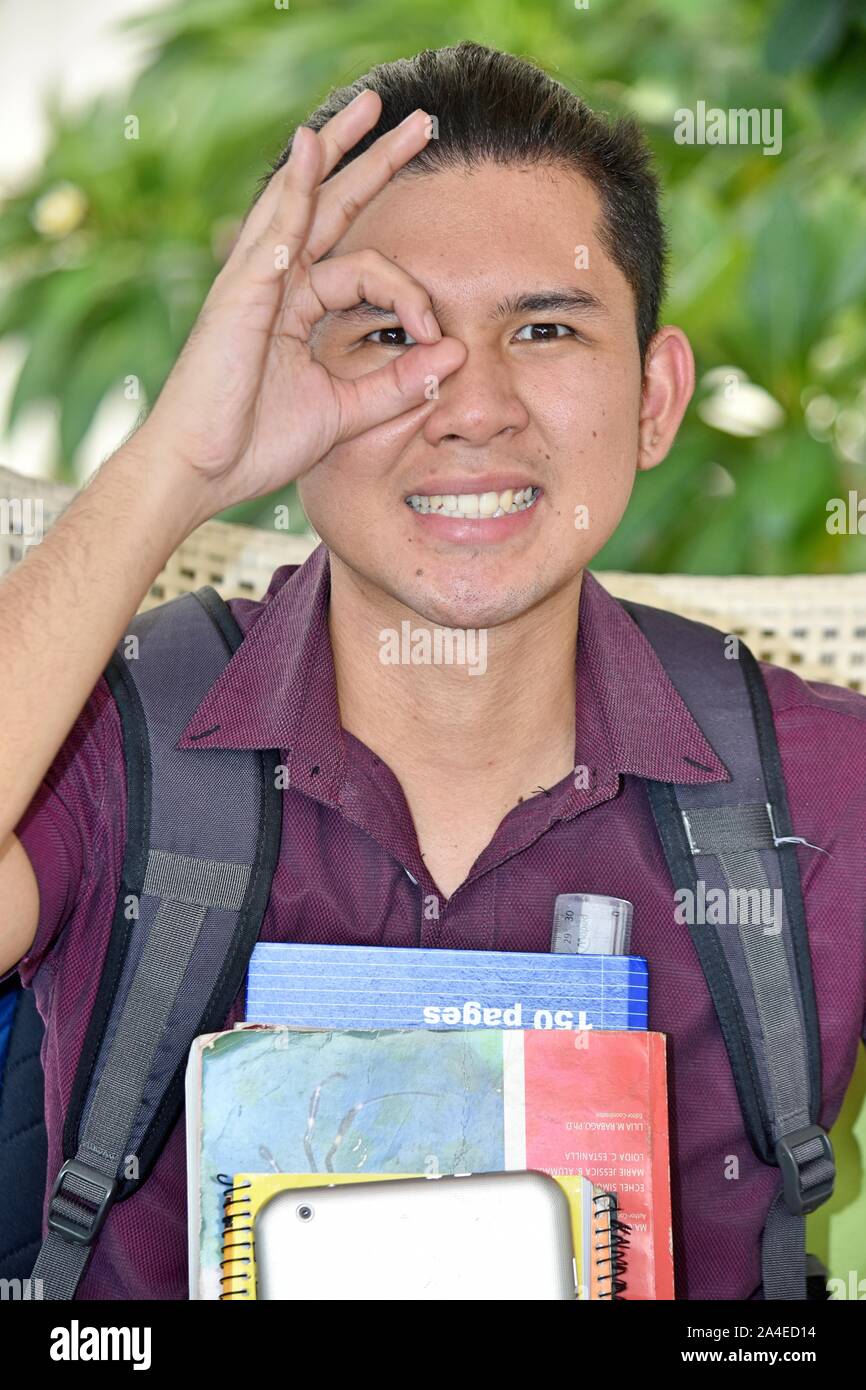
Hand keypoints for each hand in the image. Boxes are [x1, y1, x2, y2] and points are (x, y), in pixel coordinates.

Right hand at [134, 91, 465, 516]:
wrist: (202, 470)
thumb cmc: (258, 442)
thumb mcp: (347, 413)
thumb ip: (399, 384)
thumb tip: (455, 353)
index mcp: (298, 307)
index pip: (365, 268)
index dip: (410, 293)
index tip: (434, 334)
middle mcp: (276, 283)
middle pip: (331, 207)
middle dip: (373, 162)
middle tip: (419, 120)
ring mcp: (254, 282)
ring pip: (303, 202)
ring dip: (338, 152)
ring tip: (370, 106)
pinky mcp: (239, 295)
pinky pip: (274, 234)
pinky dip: (293, 192)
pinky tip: (311, 150)